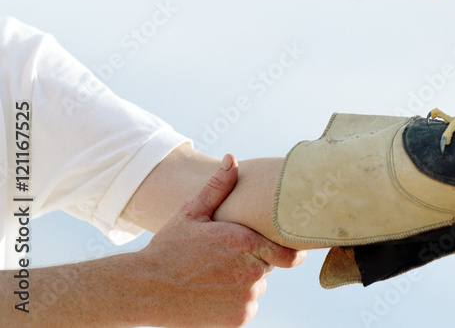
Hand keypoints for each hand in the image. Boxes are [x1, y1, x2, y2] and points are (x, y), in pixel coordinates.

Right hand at [135, 154, 305, 327]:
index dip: (291, 251)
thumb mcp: (191, 212)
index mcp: (246, 243)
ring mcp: (245, 298)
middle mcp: (252, 273)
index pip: (289, 253)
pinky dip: (236, 303)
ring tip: (215, 275)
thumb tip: (232, 159)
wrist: (144, 289)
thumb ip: (218, 187)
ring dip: (244, 283)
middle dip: (254, 261)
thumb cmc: (168, 247)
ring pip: (257, 287)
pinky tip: (213, 292)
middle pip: (268, 266)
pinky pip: (247, 308)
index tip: (293, 250)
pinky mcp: (238, 319)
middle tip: (226, 258)